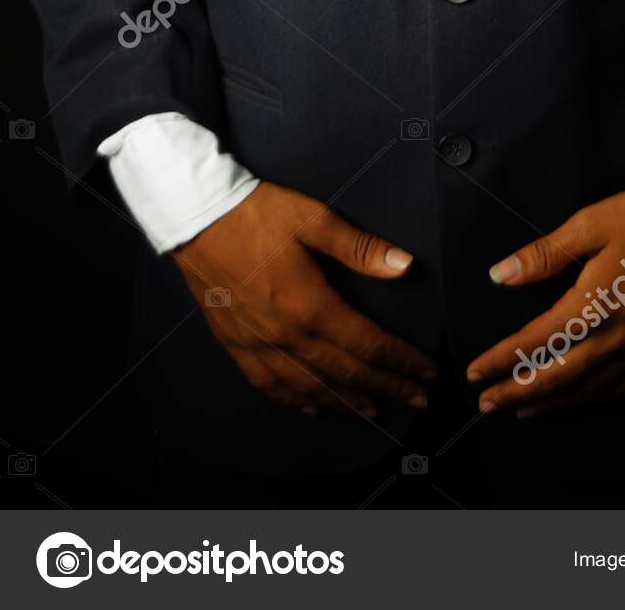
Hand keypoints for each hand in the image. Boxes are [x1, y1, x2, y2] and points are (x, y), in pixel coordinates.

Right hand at [171, 181, 436, 420]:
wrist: (197, 215)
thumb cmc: (259, 214)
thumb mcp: (314, 219)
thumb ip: (360, 248)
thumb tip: (405, 265)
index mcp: (311, 306)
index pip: (368, 345)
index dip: (401, 362)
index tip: (426, 373)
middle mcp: (286, 335)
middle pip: (345, 374)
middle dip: (386, 388)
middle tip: (416, 401)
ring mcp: (258, 345)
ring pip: (309, 388)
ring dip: (346, 402)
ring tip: (373, 409)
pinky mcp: (236, 344)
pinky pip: (269, 386)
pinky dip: (295, 402)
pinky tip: (312, 407)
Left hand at [465, 186, 624, 416]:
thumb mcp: (593, 222)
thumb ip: (545, 253)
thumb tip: (499, 275)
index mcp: (595, 303)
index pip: (537, 340)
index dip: (503, 357)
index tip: (475, 369)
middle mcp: (616, 336)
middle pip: (558, 375)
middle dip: (518, 392)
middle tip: (487, 403)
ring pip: (588, 388)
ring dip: (550, 402)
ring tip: (521, 409)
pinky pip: (620, 389)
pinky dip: (592, 399)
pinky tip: (578, 399)